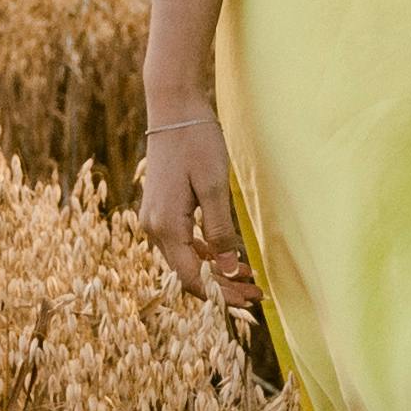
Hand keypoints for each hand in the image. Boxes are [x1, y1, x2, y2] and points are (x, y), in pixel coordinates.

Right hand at [140, 99, 258, 312]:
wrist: (174, 109)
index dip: (222, 295)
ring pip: (185, 260)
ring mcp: (154, 219)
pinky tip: (226, 257)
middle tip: (257, 295)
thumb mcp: (214, 186)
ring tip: (248, 280)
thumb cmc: (196, 142)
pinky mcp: (161, 210)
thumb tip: (228, 270)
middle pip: (187, 274)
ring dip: (215, 272)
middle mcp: (153, 229)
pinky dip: (204, 254)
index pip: (192, 278)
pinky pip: (182, 243)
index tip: (251, 301)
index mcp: (165, 227)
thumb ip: (219, 230)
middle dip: (222, 287)